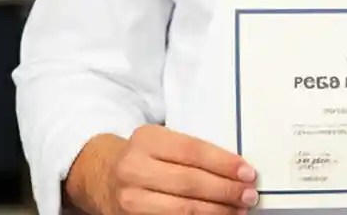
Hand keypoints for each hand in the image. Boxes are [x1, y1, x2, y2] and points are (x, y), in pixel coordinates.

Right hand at [66, 126, 259, 214]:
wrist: (98, 174)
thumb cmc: (142, 156)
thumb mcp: (160, 141)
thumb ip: (190, 151)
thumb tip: (236, 169)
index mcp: (146, 140)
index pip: (192, 151)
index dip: (224, 163)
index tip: (248, 172)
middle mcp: (134, 169)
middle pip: (189, 183)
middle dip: (225, 191)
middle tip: (249, 195)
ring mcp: (129, 199)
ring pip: (182, 210)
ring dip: (216, 211)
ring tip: (237, 210)